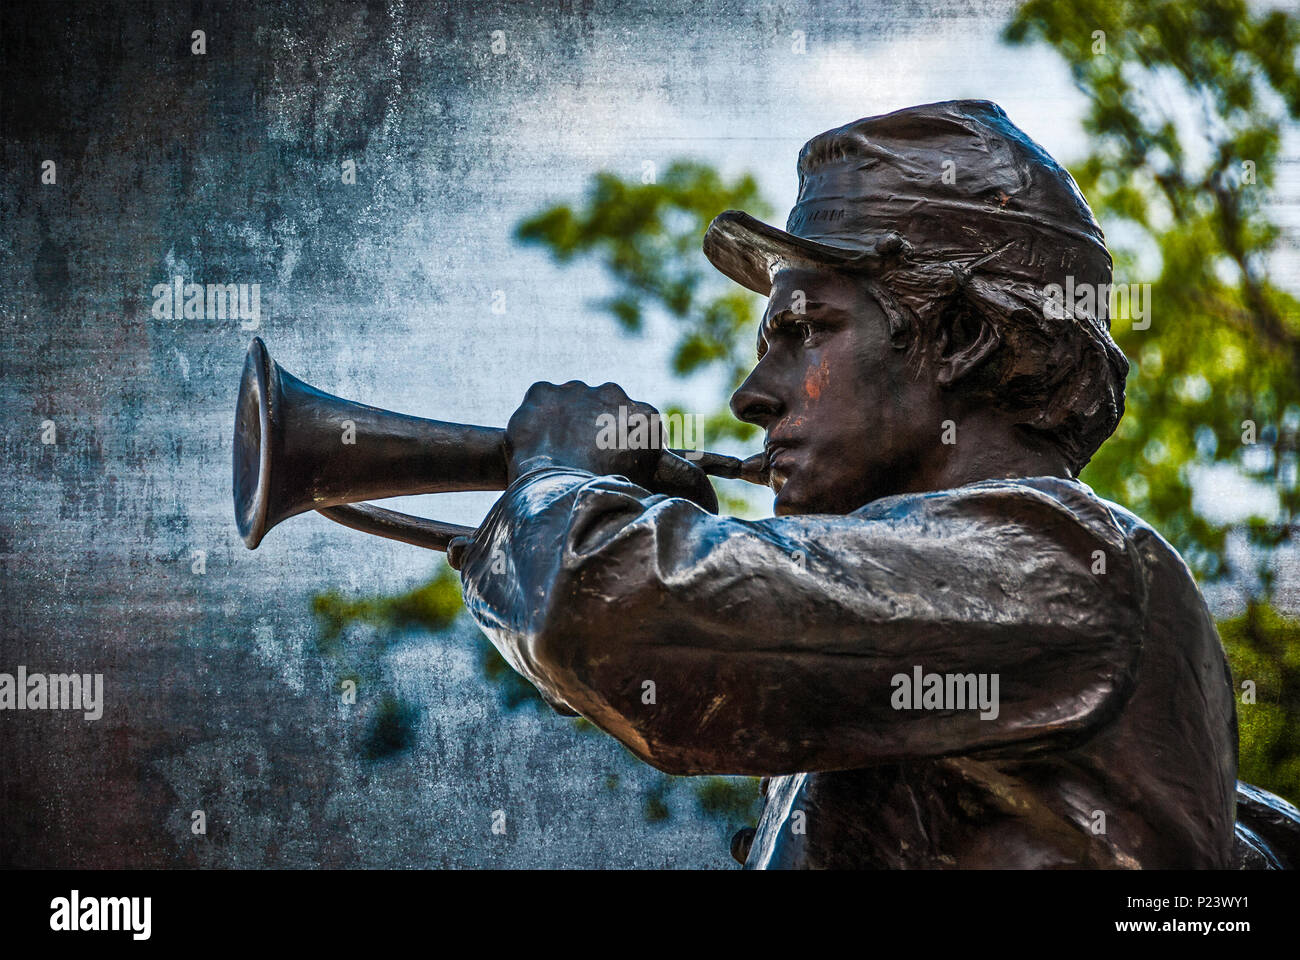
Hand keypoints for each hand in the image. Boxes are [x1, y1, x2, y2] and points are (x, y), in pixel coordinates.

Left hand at [505, 381, 715, 509]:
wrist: (549, 490)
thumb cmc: (606, 494)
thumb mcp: (653, 487)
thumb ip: (682, 483)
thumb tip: (712, 506)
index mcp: (646, 418)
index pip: (640, 435)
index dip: (626, 456)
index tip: (614, 473)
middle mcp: (616, 394)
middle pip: (607, 416)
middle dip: (598, 438)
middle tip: (584, 469)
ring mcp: (576, 390)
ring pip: (574, 406)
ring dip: (569, 426)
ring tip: (558, 459)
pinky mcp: (542, 392)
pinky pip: (542, 402)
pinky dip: (538, 421)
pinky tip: (537, 444)